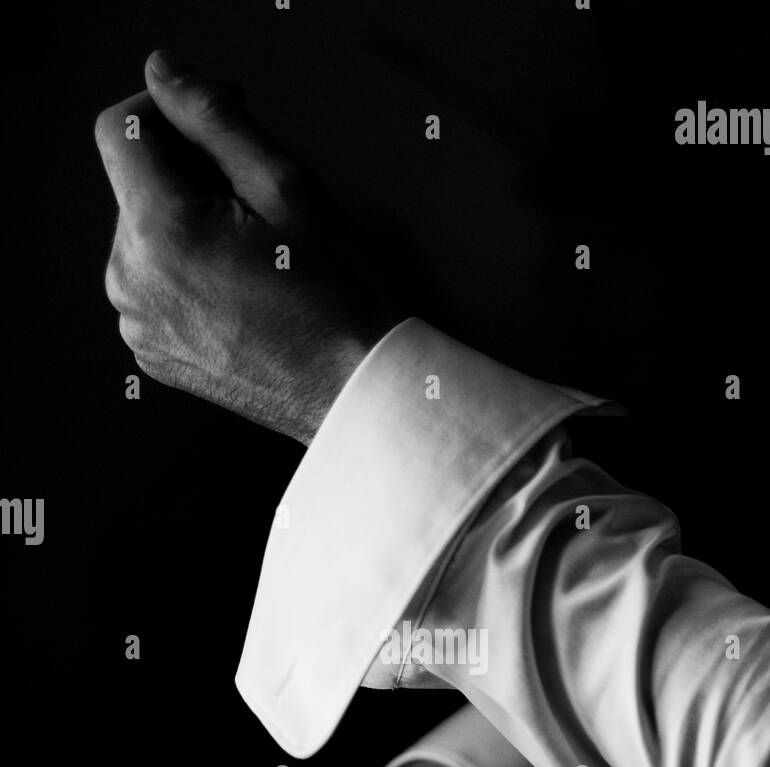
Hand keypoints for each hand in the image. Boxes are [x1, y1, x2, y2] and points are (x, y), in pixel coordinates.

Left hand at [95, 51, 391, 442]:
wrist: (351, 390)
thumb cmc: (334, 300)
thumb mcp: (287, 188)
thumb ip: (214, 119)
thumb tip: (165, 75)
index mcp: (160, 234)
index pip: (121, 131)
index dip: (166, 112)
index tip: (214, 127)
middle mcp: (132, 282)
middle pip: (135, 185)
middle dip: (186, 176)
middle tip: (259, 208)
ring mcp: (137, 323)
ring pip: (144, 235)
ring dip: (187, 224)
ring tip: (254, 258)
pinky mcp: (151, 351)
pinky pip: (153, 284)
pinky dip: (186, 271)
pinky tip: (240, 290)